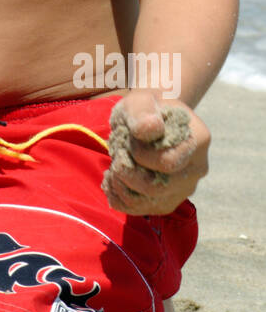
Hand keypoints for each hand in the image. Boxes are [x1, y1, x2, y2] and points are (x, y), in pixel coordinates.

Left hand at [102, 90, 209, 216]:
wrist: (150, 119)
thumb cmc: (145, 108)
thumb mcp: (140, 101)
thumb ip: (142, 112)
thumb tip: (151, 128)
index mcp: (198, 139)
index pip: (167, 162)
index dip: (139, 155)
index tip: (128, 141)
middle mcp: (198, 168)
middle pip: (158, 188)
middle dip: (127, 175)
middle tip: (115, 159)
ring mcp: (186, 187)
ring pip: (151, 203)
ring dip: (122, 189)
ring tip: (113, 170)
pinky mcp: (170, 199)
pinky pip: (145, 210)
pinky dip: (122, 199)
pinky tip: (113, 181)